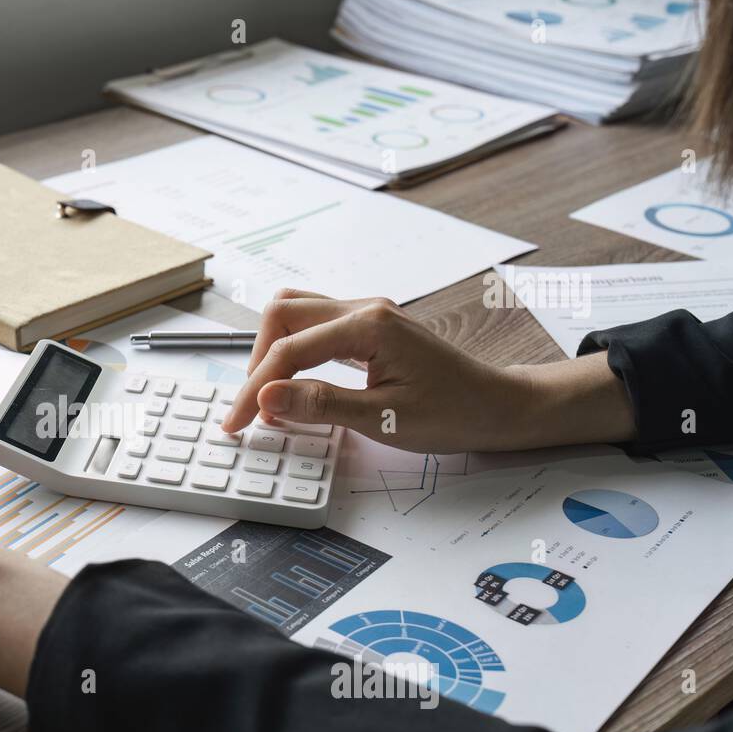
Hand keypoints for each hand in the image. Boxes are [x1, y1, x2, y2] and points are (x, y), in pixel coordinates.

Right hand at [221, 290, 635, 453]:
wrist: (496, 407)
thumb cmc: (453, 413)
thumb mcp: (383, 419)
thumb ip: (321, 404)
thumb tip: (268, 397)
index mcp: (368, 325)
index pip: (289, 350)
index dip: (255, 388)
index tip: (236, 423)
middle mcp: (364, 308)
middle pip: (282, 315)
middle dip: (256, 362)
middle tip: (247, 409)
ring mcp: (366, 313)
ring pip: (294, 313)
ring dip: (271, 350)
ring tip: (264, 395)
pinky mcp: (367, 327)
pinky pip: (314, 326)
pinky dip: (292, 351)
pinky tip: (291, 383)